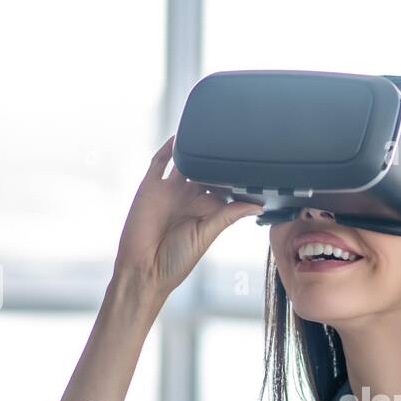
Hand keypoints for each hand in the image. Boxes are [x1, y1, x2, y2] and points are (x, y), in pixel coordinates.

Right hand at [112, 136, 262, 300]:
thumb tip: (257, 205)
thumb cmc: (176, 261)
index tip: (255, 164)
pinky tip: (180, 135)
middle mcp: (188, 199)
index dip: (236, 178)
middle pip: (205, 171)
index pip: (224, 188)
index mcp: (205, 212)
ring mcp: (169, 191)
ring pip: (184, 163)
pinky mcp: (150, 187)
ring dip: (194, 149)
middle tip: (235, 139)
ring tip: (210, 131)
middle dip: (217, 159)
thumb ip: (227, 216)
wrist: (143, 269)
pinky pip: (159, 162)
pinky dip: (168, 148)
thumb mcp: (206, 235)